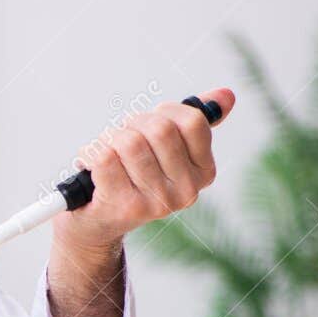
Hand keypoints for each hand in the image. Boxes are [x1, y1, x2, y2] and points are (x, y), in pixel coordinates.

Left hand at [53, 87, 235, 257]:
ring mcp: (157, 202)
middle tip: (122, 137)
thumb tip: (226, 95)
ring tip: (107, 153)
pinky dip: (91, 153)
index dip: (164, 112)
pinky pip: (104, 158)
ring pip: (130, 141)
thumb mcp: (168, 150)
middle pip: (159, 129)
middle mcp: (187, 191)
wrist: (99, 221)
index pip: (192, 121)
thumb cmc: (133, 175)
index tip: (150, 123)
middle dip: (133, 123)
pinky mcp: (125, 207)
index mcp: (204, 172)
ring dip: (110, 138)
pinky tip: (92, 166)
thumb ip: (195, 122)